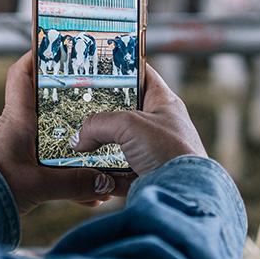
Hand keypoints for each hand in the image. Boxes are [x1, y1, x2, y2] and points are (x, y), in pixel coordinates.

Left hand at [0, 52, 134, 215]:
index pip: (21, 75)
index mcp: (18, 119)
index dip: (36, 56)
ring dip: (78, 145)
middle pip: (50, 104)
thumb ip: (74, 183)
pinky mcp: (25, 171)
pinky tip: (91, 196)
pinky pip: (56, 168)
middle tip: (100, 102)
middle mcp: (20, 129)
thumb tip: (105, 182)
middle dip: (76, 103)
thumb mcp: (39, 184)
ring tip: (104, 154)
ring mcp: (23, 150)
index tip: (57, 47)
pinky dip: (73, 179)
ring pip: (56, 137)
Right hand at [70, 63, 208, 175]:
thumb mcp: (130, 125)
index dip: (120, 67)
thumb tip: (78, 138)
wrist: (183, 193)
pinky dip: (102, 170)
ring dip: (98, 144)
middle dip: (100, 111)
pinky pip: (116, 168)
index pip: (140, 73)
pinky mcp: (143, 173)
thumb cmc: (169, 151)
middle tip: (77, 107)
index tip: (96, 66)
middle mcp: (158, 124)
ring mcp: (150, 149)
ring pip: (116, 141)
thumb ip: (99, 124)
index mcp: (163, 102)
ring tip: (76, 140)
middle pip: (122, 110)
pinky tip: (87, 168)